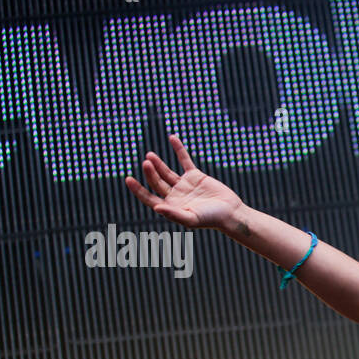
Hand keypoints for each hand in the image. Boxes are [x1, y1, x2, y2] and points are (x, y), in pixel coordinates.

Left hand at [124, 134, 244, 229]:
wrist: (230, 212)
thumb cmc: (211, 219)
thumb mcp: (191, 219)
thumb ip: (173, 214)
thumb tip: (157, 208)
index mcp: (171, 207)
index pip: (149, 198)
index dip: (138, 190)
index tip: (128, 179)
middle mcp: (175, 196)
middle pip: (157, 182)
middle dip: (151, 173)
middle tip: (146, 162)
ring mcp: (185, 185)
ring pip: (167, 172)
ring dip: (158, 163)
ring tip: (149, 155)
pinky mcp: (195, 176)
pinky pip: (185, 160)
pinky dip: (179, 149)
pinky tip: (172, 138)